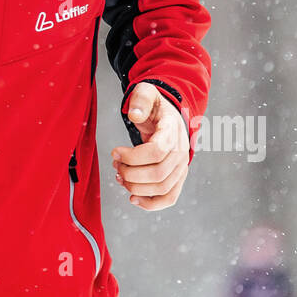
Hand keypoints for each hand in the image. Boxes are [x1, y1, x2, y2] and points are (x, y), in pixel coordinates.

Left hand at [111, 82, 190, 209]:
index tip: (115, 152)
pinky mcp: (177, 178)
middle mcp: (181, 153)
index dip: (132, 156)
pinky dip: (151, 204)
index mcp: (173, 132)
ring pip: (161, 188)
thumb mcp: (147, 93)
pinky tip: (132, 198)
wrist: (169, 117)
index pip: (157, 151)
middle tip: (115, 165)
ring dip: (135, 187)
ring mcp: (181, 168)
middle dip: (130, 172)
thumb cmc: (155, 107)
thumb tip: (134, 115)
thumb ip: (140, 99)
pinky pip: (169, 198)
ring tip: (119, 176)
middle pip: (157, 174)